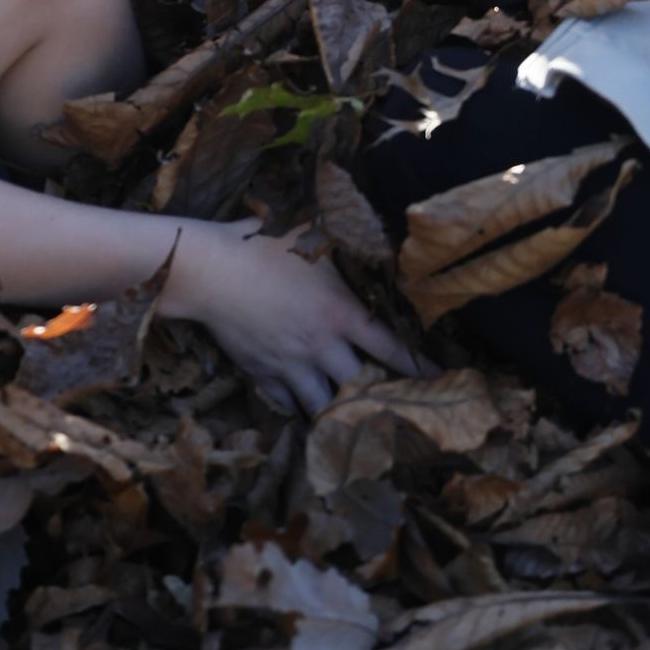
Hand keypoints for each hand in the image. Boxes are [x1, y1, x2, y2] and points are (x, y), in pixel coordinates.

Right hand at [178, 220, 416, 414]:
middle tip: (392, 404)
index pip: (390, 347)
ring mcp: (291, 365)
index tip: (438, 377)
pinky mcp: (262, 374)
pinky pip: (287, 402)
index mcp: (341, 313)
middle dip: (378, 397)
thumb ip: (341, 249)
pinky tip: (302, 402)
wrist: (212, 272)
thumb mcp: (312, 241)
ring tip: (350, 417)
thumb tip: (367, 231)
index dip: (417, 365)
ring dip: (337, 410)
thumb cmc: (264, 247)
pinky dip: (297, 403)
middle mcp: (321, 346)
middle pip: (360, 386)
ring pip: (323, 404)